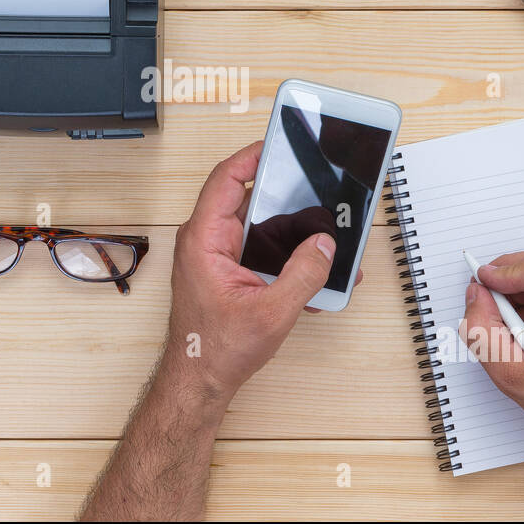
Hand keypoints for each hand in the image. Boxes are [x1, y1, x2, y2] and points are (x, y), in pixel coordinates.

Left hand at [166, 141, 342, 404]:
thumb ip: (302, 275)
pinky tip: (313, 271)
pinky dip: (286, 255)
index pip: (225, 179)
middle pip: (248, 198)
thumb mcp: (271, 313)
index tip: (279, 143)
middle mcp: (207, 241)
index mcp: (204, 239)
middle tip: (315, 184)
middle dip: (284, 193)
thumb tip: (325, 246)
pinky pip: (261, 249)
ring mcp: (217, 255)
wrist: (199, 381)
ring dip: (291, 230)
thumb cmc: (215, 349)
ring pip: (258, 225)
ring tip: (325, 233)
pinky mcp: (229, 270)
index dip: (252, 155)